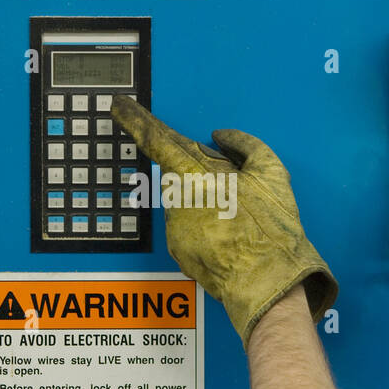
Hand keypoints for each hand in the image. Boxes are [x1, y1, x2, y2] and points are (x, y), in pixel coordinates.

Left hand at [110, 95, 336, 348]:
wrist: (267, 282)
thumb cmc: (269, 229)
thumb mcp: (271, 172)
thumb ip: (243, 144)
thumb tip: (220, 138)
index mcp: (195, 177)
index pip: (156, 140)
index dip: (135, 119)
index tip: (118, 106)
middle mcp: (176, 202)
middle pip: (176, 172)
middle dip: (196, 171)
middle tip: (228, 185)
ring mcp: (174, 229)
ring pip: (184, 200)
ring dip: (204, 200)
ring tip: (238, 217)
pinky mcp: (178, 251)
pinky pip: (188, 226)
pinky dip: (206, 225)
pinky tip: (231, 235)